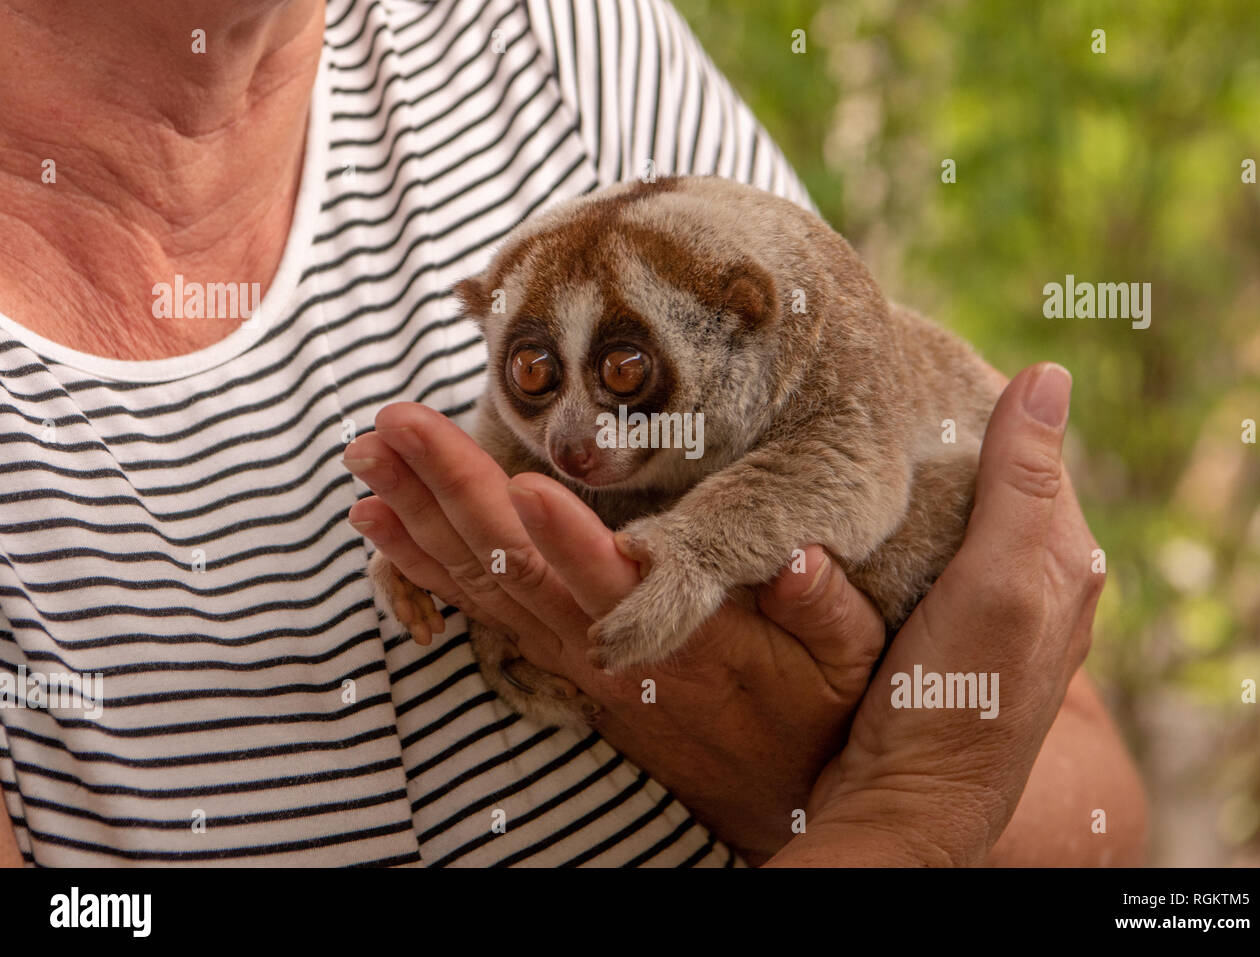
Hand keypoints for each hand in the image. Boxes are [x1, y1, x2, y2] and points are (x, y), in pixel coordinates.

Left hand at [344, 404, 887, 862]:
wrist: (768, 789)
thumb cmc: (810, 711)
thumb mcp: (846, 661)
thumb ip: (822, 607)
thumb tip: (799, 556)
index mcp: (684, 638)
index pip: (615, 586)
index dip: (568, 539)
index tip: (526, 484)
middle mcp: (609, 648)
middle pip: (519, 569)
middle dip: (455, 491)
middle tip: (395, 426)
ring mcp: (572, 654)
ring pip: (482, 584)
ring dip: (419, 519)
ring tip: (365, 458)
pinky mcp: (556, 656)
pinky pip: (478, 608)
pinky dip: (421, 564)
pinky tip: (379, 525)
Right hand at [768, 362, 1101, 865]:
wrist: (906, 800)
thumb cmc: (960, 696)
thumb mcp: (1000, 581)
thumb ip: (1023, 484)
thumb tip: (1048, 375)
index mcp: (1065, 559)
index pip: (1034, 449)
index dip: (985, 402)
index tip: (919, 362)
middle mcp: (1035, 581)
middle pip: (992, 481)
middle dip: (944, 437)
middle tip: (875, 398)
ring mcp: (986, 609)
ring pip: (955, 518)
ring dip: (916, 483)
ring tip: (859, 442)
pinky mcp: (940, 631)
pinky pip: (924, 556)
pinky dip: (898, 526)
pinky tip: (860, 514)